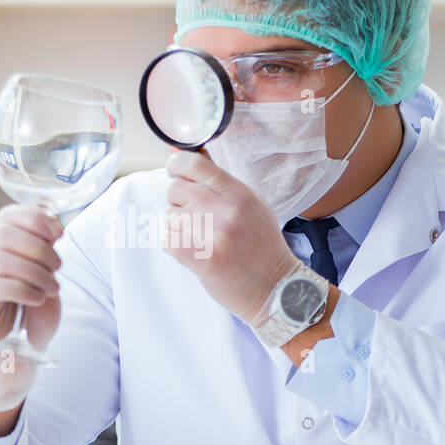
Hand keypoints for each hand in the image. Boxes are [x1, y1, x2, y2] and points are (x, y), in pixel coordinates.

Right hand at [0, 203, 63, 348]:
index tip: (58, 234)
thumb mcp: (44, 278)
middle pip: (2, 233)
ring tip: (51, 288)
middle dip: (38, 247)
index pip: (7, 216)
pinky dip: (21, 289)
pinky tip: (36, 299)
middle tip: (58, 267)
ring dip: (34, 271)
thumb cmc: (28, 314)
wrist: (12, 354)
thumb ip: (45, 254)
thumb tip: (54, 229)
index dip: (34, 218)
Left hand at [163, 149, 298, 326]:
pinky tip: (194, 253)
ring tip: (200, 239)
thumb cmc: (261, 245)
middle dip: (179, 203)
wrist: (276, 288)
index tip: (175, 175)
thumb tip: (179, 156)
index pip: (192, 163)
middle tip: (196, 218)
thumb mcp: (248, 204)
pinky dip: (176, 247)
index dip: (176, 166)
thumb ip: (217, 181)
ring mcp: (214, 235)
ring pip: (169, 217)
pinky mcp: (202, 260)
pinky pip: (168, 241)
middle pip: (174, 190)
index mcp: (238, 193)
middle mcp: (226, 210)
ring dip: (178, 228)